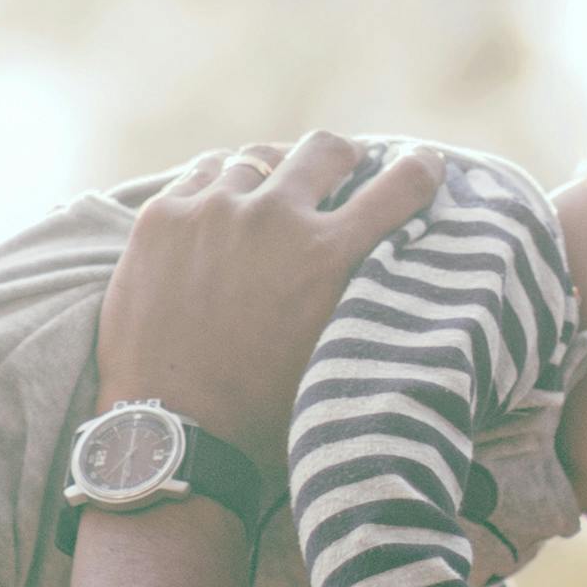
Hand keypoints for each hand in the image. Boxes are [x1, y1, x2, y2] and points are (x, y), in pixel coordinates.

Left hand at [98, 132, 447, 467]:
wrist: (171, 437)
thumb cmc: (263, 416)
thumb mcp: (335, 352)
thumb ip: (358, 295)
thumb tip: (378, 254)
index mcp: (328, 255)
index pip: (398, 186)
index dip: (421, 169)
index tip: (425, 163)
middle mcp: (273, 217)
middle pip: (324, 150)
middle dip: (343, 159)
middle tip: (342, 172)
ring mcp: (211, 210)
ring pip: (256, 158)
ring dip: (272, 178)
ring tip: (268, 202)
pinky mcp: (161, 217)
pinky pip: (203, 174)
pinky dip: (219, 188)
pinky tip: (220, 212)